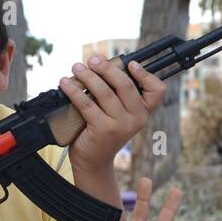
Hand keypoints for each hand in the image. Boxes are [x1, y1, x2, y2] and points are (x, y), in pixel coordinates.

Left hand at [59, 57, 164, 171]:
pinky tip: (65, 83)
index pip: (156, 90)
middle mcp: (136, 119)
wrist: (94, 161)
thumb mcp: (116, 112)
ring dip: (88, 76)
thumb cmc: (103, 131)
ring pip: (105, 92)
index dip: (146, 74)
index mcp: (143, 112)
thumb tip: (100, 60)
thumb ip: (115, 91)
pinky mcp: (103, 130)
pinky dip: (74, 91)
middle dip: (107, 68)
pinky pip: (87, 104)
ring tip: (76, 67)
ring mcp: (121, 125)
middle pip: (125, 85)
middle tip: (92, 60)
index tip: (130, 63)